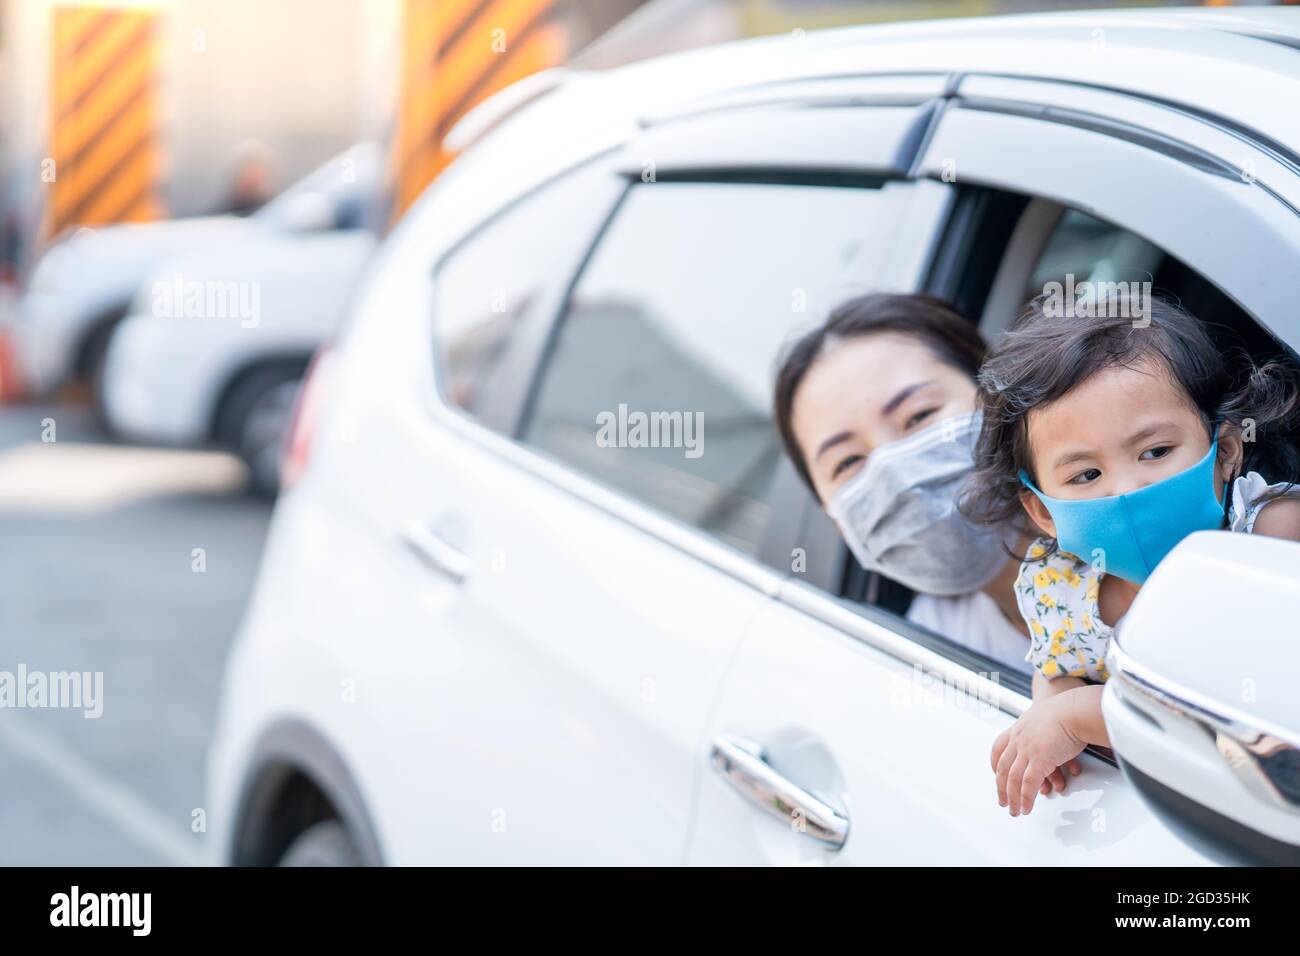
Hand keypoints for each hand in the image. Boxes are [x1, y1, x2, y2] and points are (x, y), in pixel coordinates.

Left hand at [991, 694, 1086, 815]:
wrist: (1075, 709)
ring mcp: (1027, 750)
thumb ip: (1041, 728)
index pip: (998, 748)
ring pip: (1012, 779)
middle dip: (1000, 787)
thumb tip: (1048, 740)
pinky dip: (1026, 799)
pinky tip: (1026, 808)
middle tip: (1003, 801)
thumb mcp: (1046, 715)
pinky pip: (1028, 784)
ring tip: (1014, 810)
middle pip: (1002, 767)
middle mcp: (1018, 739)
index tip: (995, 774)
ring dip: (1012, 798)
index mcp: (1018, 728)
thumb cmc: (1068, 711)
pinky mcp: (1039, 759)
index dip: (994, 763)